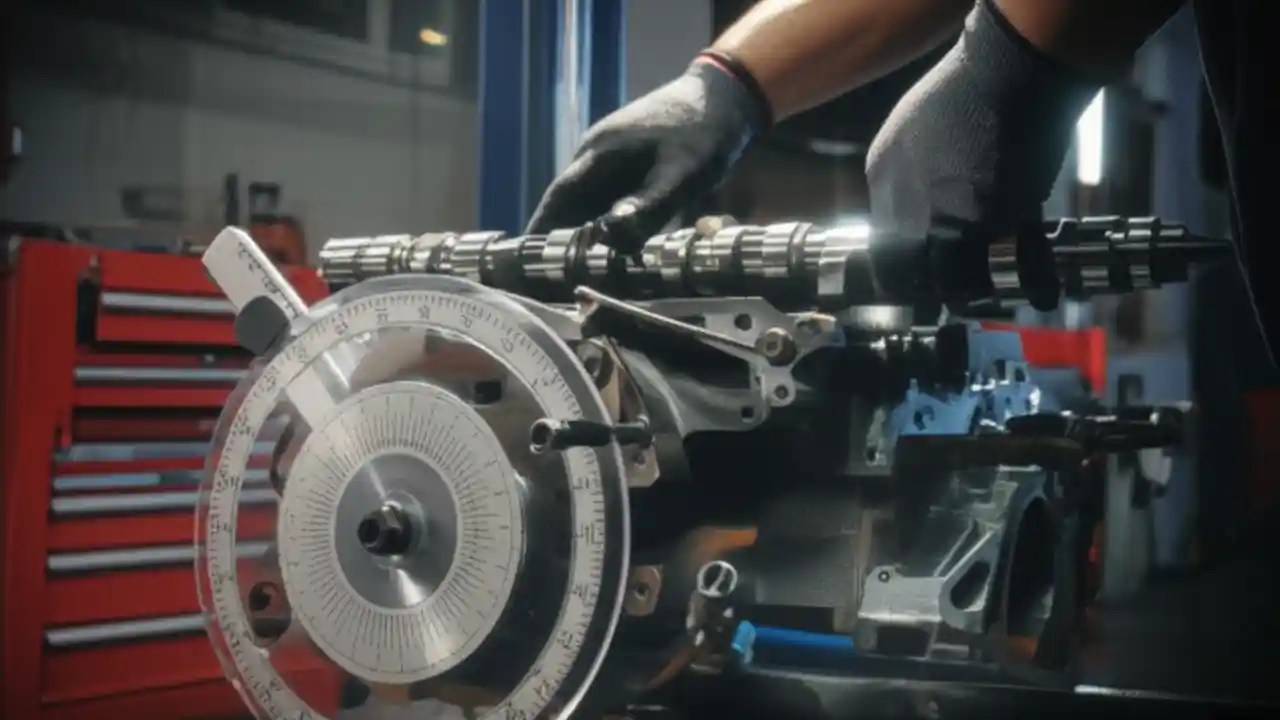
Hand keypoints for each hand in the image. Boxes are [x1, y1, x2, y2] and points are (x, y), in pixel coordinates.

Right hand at [526, 58, 767, 251]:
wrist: (727, 99)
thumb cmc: (704, 134)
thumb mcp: (681, 175)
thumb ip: (647, 208)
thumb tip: (609, 239)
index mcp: (599, 153)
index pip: (558, 198)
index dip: (541, 231)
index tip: (526, 264)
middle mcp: (597, 155)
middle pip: (569, 204)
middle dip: (559, 240)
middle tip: (553, 282)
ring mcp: (613, 158)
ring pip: (589, 203)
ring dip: (582, 234)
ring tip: (578, 275)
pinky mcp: (630, 164)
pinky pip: (608, 199)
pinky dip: (604, 224)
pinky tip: (612, 249)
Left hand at [866, 0, 1104, 312]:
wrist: (1008, 70)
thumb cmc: (967, 90)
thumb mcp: (912, 128)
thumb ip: (905, 171)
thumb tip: (910, 207)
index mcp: (883, 178)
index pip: (881, 238)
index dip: (902, 259)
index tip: (917, 268)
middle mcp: (907, 206)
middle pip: (907, 269)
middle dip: (926, 285)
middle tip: (943, 290)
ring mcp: (948, 218)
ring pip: (953, 279)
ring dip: (969, 291)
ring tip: (979, 294)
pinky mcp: (995, 220)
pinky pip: (1010, 262)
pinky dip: (1034, 279)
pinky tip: (1042, 296)